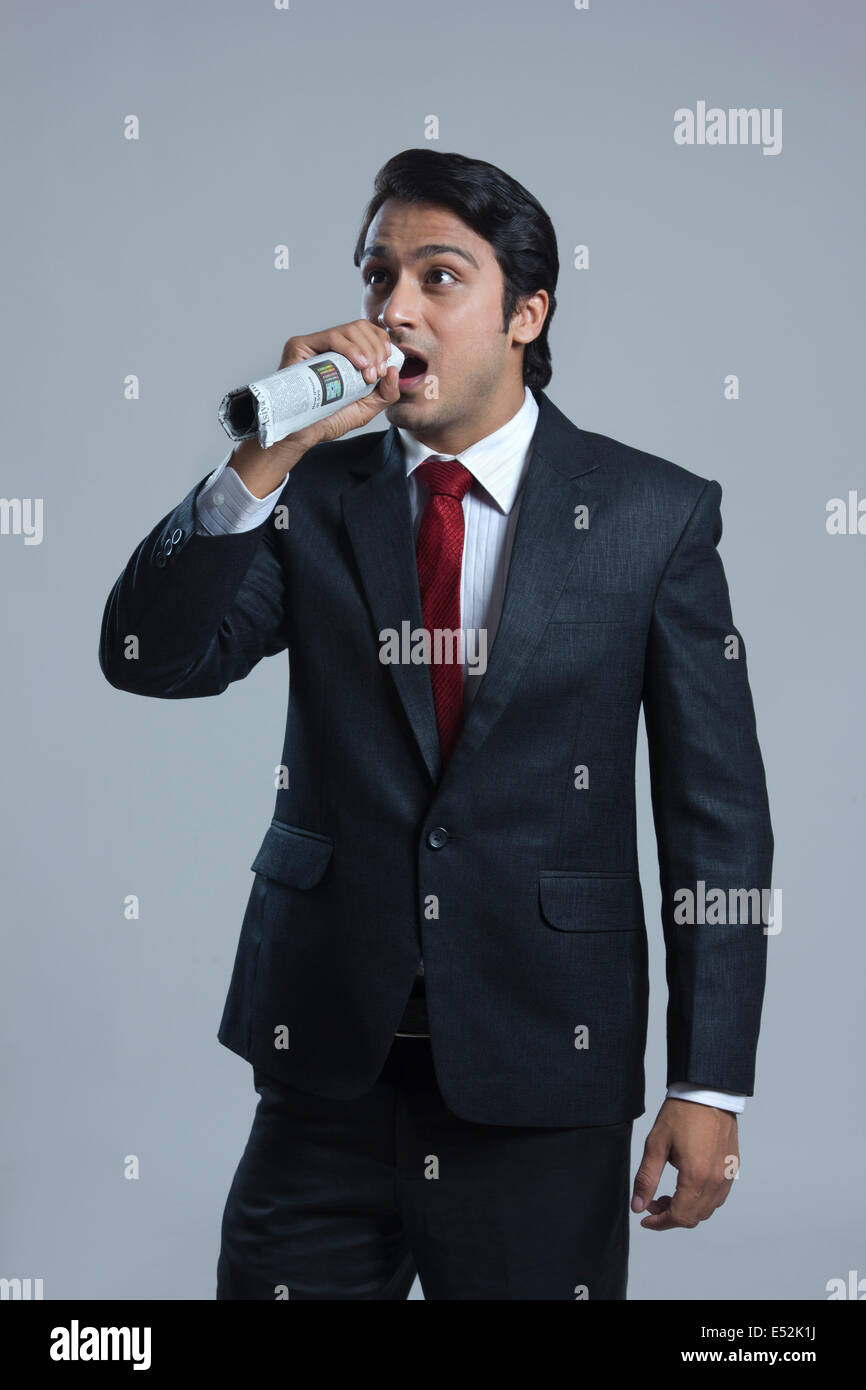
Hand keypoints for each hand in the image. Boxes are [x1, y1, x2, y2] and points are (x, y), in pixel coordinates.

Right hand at [229, 320, 401, 495]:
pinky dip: (351, 349)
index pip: (368, 333)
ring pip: (351, 329)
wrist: (302, 434)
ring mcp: (315, 344)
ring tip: (368, 375)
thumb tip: (395, 368)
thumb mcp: (366, 409)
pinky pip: (332, 336)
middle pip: (362, 327)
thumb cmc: (328, 421)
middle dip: (378, 349)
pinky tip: (360, 365)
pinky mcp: (301, 345)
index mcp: (343, 356)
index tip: (385, 369)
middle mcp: (329, 347)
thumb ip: (386, 393)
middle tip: (377, 374)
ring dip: (368, 350)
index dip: (382, 344)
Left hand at [631, 1098, 738, 1230]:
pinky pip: (718, 1197)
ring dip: (686, 1210)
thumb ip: (646, 1179)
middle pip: (693, 1217)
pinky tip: (686, 1186)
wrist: (707, 1092)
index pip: (679, 1216)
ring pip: (707, 1210)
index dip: (660, 1223)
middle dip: (670, 1216)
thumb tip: (638, 1206)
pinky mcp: (732, 1169)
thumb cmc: (682, 1113)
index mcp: (696, 1176)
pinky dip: (701, 1200)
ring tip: (668, 1194)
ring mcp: (727, 1176)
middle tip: (653, 1202)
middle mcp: (716, 1181)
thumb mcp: (655, 1145)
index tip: (646, 1218)